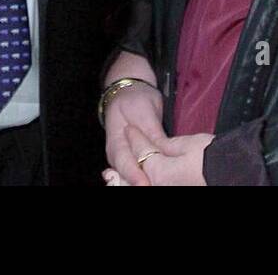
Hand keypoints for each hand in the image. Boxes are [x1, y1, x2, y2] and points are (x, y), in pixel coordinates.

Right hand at [102, 51, 165, 186]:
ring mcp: (125, 159)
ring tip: (156, 186)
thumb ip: (152, 133)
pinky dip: (146, 179)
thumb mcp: (145, 112)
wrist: (130, 91)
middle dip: (139, 183)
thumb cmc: (135, 99)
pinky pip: (139, 174)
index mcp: (116, 141)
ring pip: (131, 178)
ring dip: (143, 182)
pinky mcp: (135, 160)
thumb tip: (161, 150)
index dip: (135, 176)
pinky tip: (156, 182)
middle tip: (152, 187)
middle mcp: (118, 155)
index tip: (146, 184)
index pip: (124, 163)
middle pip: (126, 177)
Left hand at [130, 125, 214, 185]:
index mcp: (160, 173)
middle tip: (129, 143)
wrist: (235, 173)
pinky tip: (152, 172)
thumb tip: (154, 144)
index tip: (130, 128)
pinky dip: (152, 177)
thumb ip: (165, 145)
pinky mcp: (179, 190)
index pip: (141, 152)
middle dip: (133, 158)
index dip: (135, 138)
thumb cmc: (214, 157)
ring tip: (136, 161)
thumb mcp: (188, 144)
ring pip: (148, 180)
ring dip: (140, 172)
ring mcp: (169, 190)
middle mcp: (160, 187)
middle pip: (140, 172)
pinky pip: (159, 183)